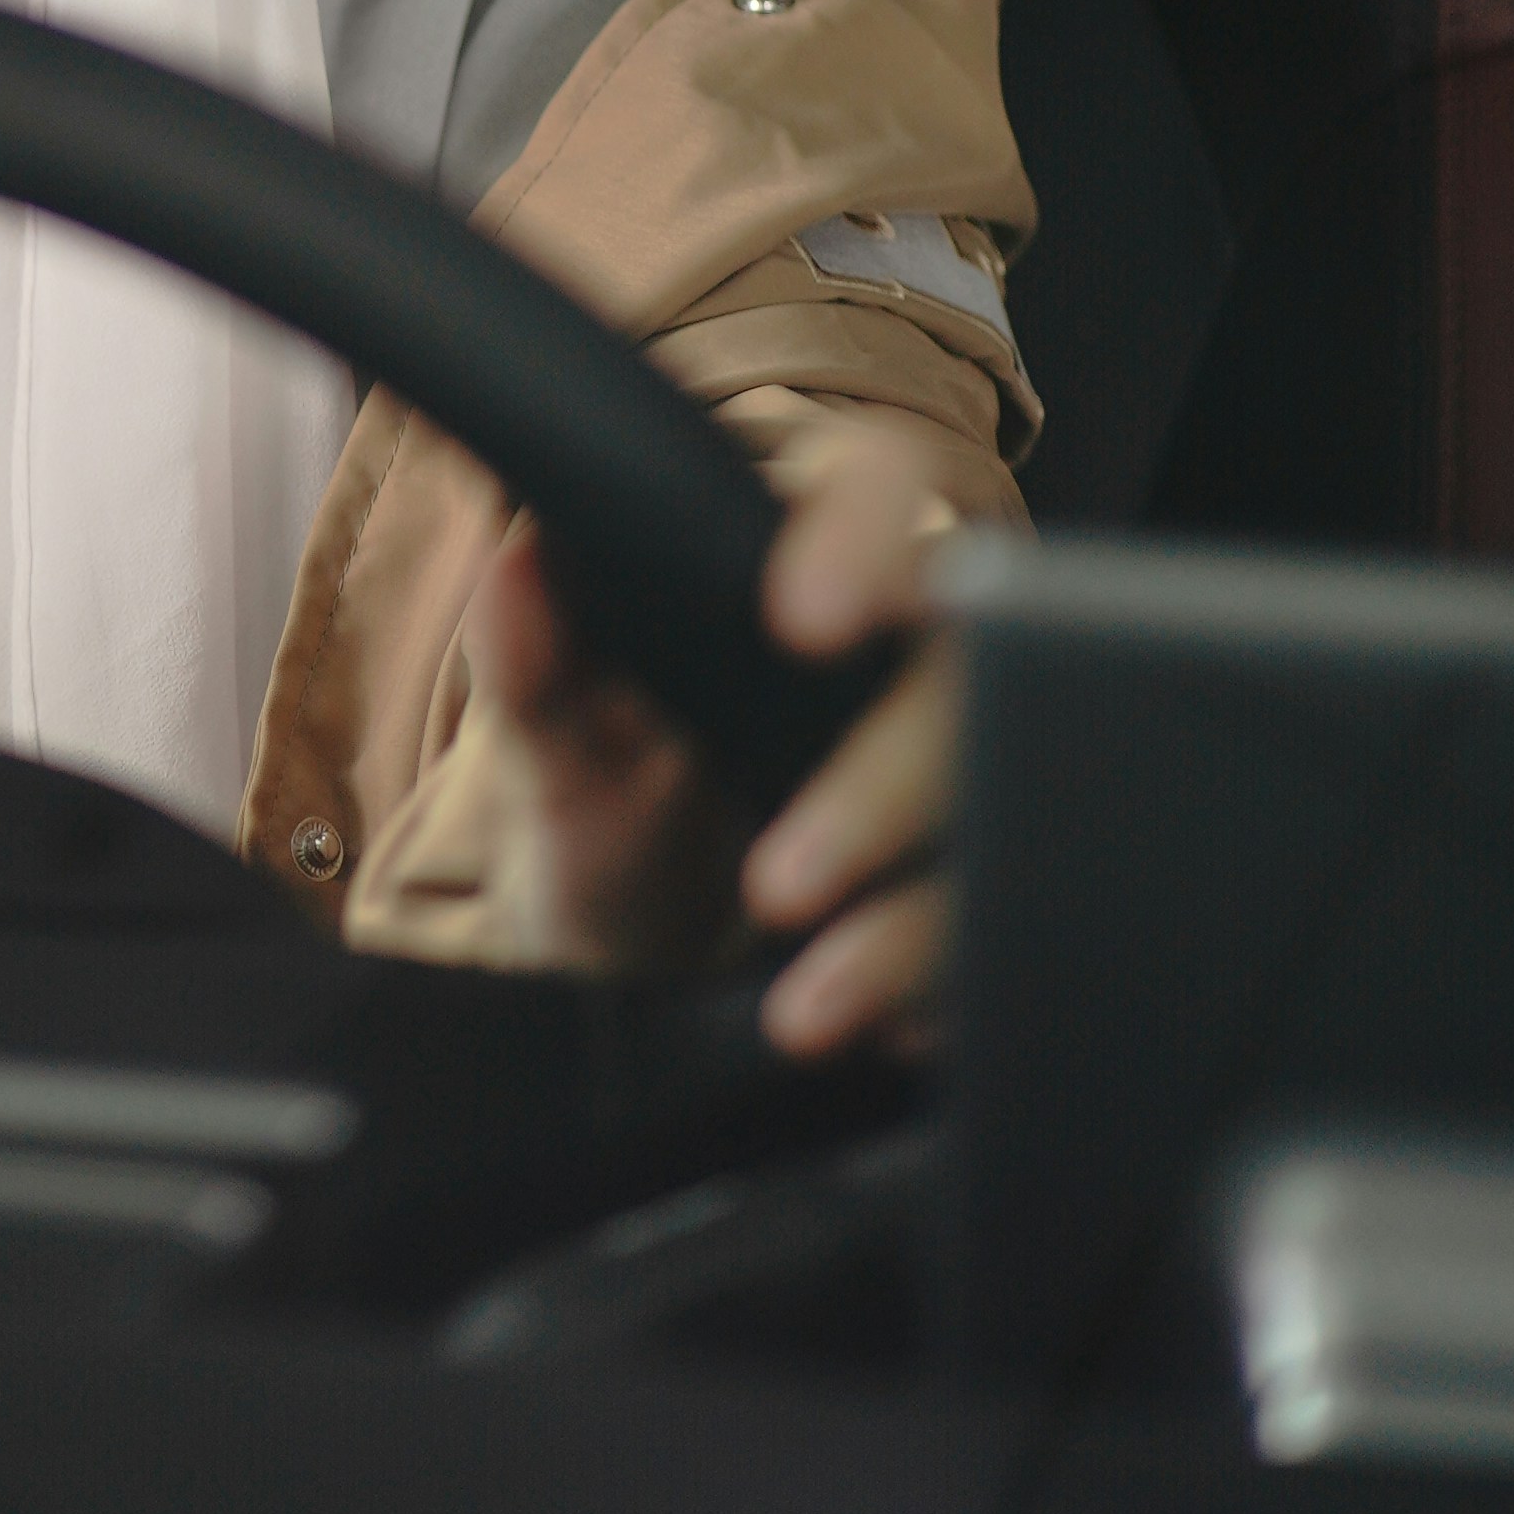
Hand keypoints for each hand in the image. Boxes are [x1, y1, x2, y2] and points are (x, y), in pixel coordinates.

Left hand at [467, 415, 960, 1051]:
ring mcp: (957, 753)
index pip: (877, 484)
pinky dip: (941, 984)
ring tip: (810, 1007)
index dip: (862, 535)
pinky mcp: (972, 863)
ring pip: (998, 803)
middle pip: (968, 663)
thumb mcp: (556, 731)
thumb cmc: (608, 772)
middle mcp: (909, 642)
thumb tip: (515, 567)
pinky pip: (998, 915)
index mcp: (810, 554)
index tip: (800, 616)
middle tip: (778, 882)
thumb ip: (532, 660)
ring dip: (912, 922)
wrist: (631, 910)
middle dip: (884, 779)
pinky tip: (885, 1029)